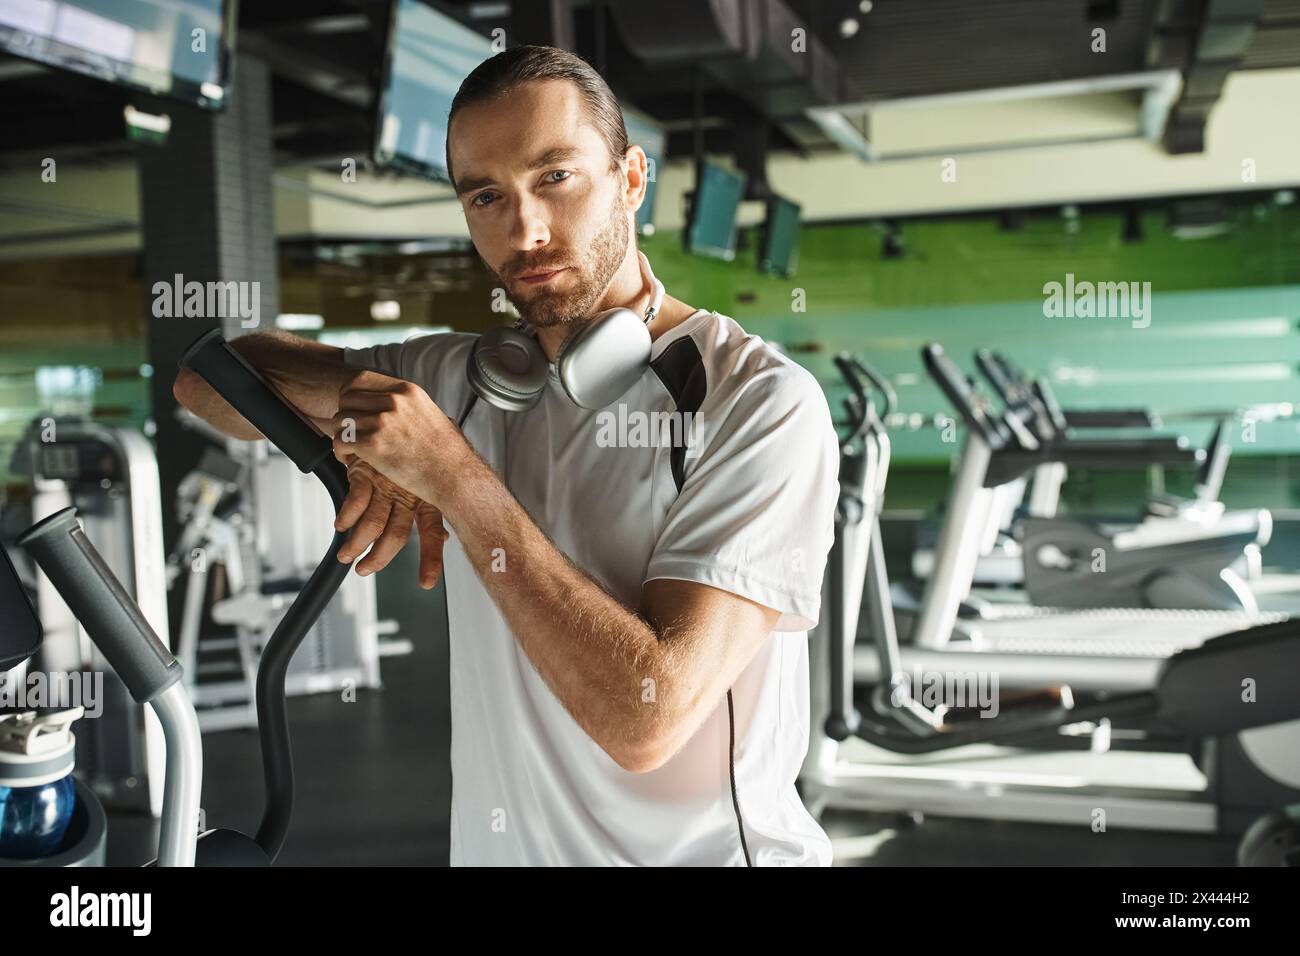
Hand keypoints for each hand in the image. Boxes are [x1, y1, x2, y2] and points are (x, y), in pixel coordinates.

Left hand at [330, 380, 468, 506]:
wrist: (454, 475)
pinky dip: (340, 451)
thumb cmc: (447, 452)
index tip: (351, 408)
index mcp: (406, 390)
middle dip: (344, 417)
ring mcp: (383, 422)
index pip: (360, 379)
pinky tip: (349, 459)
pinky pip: (340, 441)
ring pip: (340, 421)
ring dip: (342, 435)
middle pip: (346, 400)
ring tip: (351, 449)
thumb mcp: (430, 413)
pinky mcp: (373, 444)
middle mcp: (394, 401)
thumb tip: (395, 405)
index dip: (349, 395)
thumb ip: (408, 404)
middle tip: (350, 432)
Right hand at [335, 455, 447, 588]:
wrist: (385, 420)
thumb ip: (432, 512)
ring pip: (372, 523)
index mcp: (427, 498)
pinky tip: (341, 527)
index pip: (432, 533)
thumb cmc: (407, 455)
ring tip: (346, 556)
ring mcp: (386, 484)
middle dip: (380, 558)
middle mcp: (408, 493)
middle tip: (365, 570)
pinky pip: (354, 501)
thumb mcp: (425, 482)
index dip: (431, 559)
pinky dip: (345, 518)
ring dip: (356, 544)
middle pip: (396, 535)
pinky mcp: (365, 473)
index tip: (425, 582)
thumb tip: (446, 538)